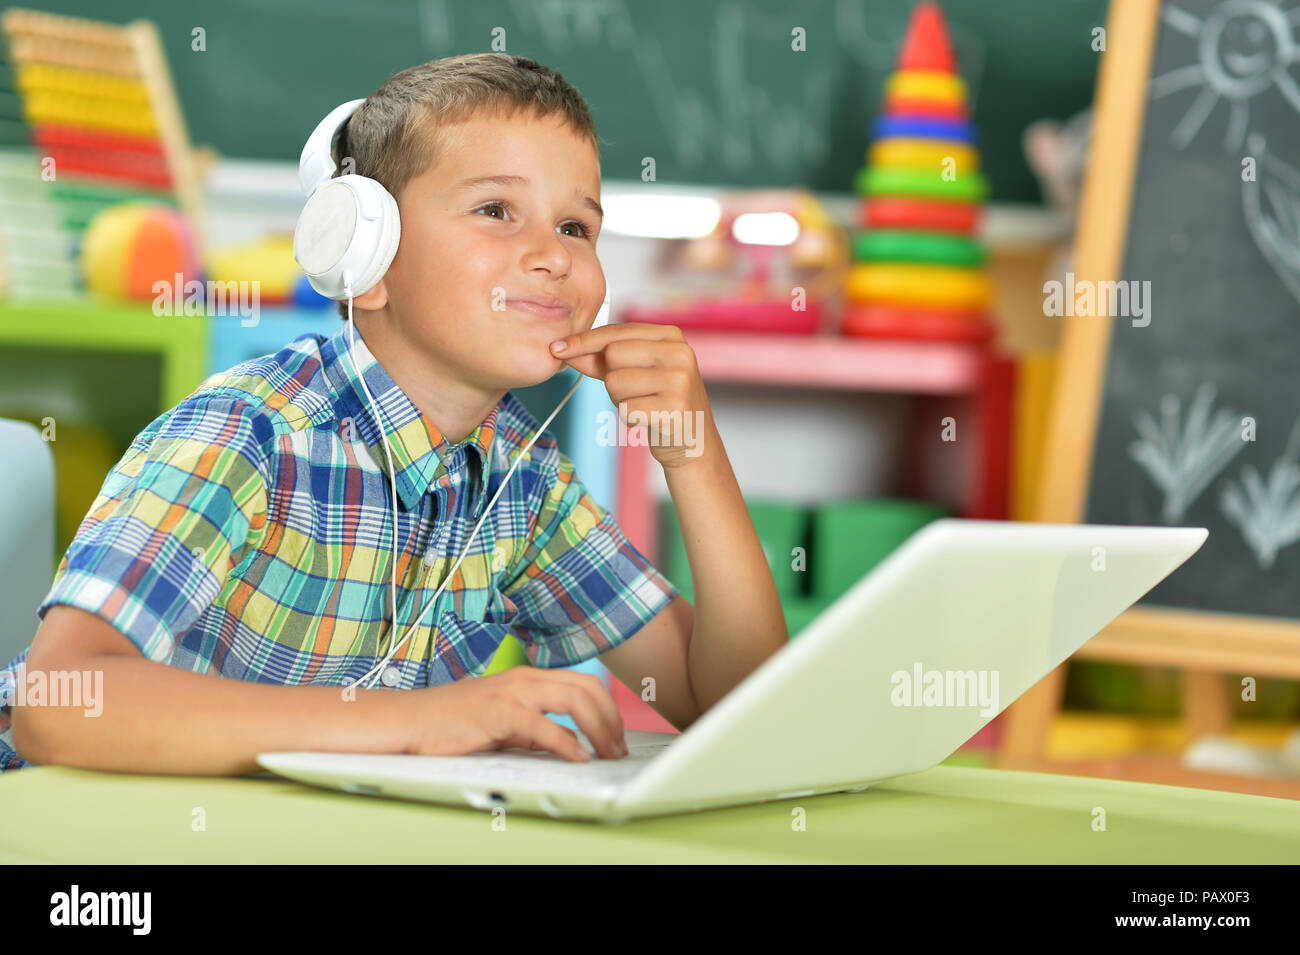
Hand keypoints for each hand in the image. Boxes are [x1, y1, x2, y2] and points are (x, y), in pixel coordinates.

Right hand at [400, 667, 626, 761]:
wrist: (409, 721)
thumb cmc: (451, 724)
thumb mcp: (503, 724)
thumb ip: (534, 729)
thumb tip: (565, 744)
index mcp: (528, 678)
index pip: (583, 684)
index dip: (607, 710)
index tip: (616, 737)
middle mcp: (525, 678)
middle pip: (587, 688)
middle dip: (611, 718)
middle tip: (618, 749)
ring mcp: (512, 692)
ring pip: (575, 699)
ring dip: (599, 728)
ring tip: (607, 753)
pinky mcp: (499, 712)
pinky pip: (543, 725)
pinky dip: (567, 742)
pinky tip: (578, 757)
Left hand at [550, 323, 712, 469]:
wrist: (692, 443)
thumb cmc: (659, 403)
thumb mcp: (632, 374)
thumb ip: (600, 360)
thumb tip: (562, 350)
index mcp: (671, 336)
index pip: (616, 332)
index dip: (584, 341)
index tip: (557, 348)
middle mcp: (679, 354)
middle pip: (613, 355)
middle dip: (611, 377)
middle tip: (634, 391)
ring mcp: (680, 381)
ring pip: (616, 382)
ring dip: (619, 399)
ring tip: (643, 405)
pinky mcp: (675, 408)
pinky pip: (626, 408)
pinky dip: (629, 417)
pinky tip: (648, 419)